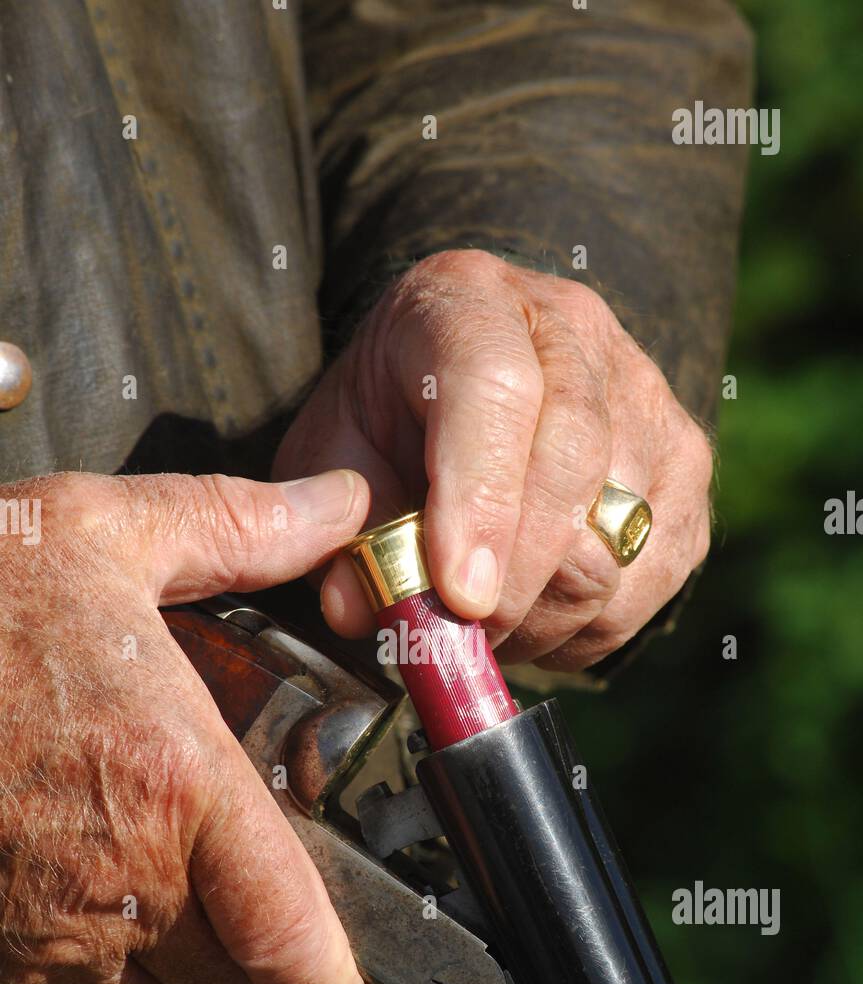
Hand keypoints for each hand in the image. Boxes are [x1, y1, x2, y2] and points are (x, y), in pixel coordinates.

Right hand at [0, 469, 370, 983]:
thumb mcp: (101, 535)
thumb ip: (238, 529)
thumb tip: (335, 505)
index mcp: (173, 781)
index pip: (290, 937)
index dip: (331, 979)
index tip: (341, 979)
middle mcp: (117, 878)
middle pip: (233, 970)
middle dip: (247, 924)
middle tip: (224, 847)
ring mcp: (40, 934)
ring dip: (168, 937)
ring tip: (136, 841)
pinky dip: (86, 947)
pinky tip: (63, 861)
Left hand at [274, 249, 712, 669]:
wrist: (464, 390)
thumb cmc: (390, 426)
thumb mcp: (335, 458)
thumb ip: (335, 526)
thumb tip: (358, 609)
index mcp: (467, 302)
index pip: (495, 389)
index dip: (482, 501)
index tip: (460, 596)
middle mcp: (572, 329)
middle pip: (572, 464)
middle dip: (516, 581)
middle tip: (463, 637)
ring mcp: (646, 392)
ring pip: (620, 535)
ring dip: (550, 612)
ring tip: (492, 624)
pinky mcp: (688, 461)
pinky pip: (655, 575)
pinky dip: (593, 624)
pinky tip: (541, 618)